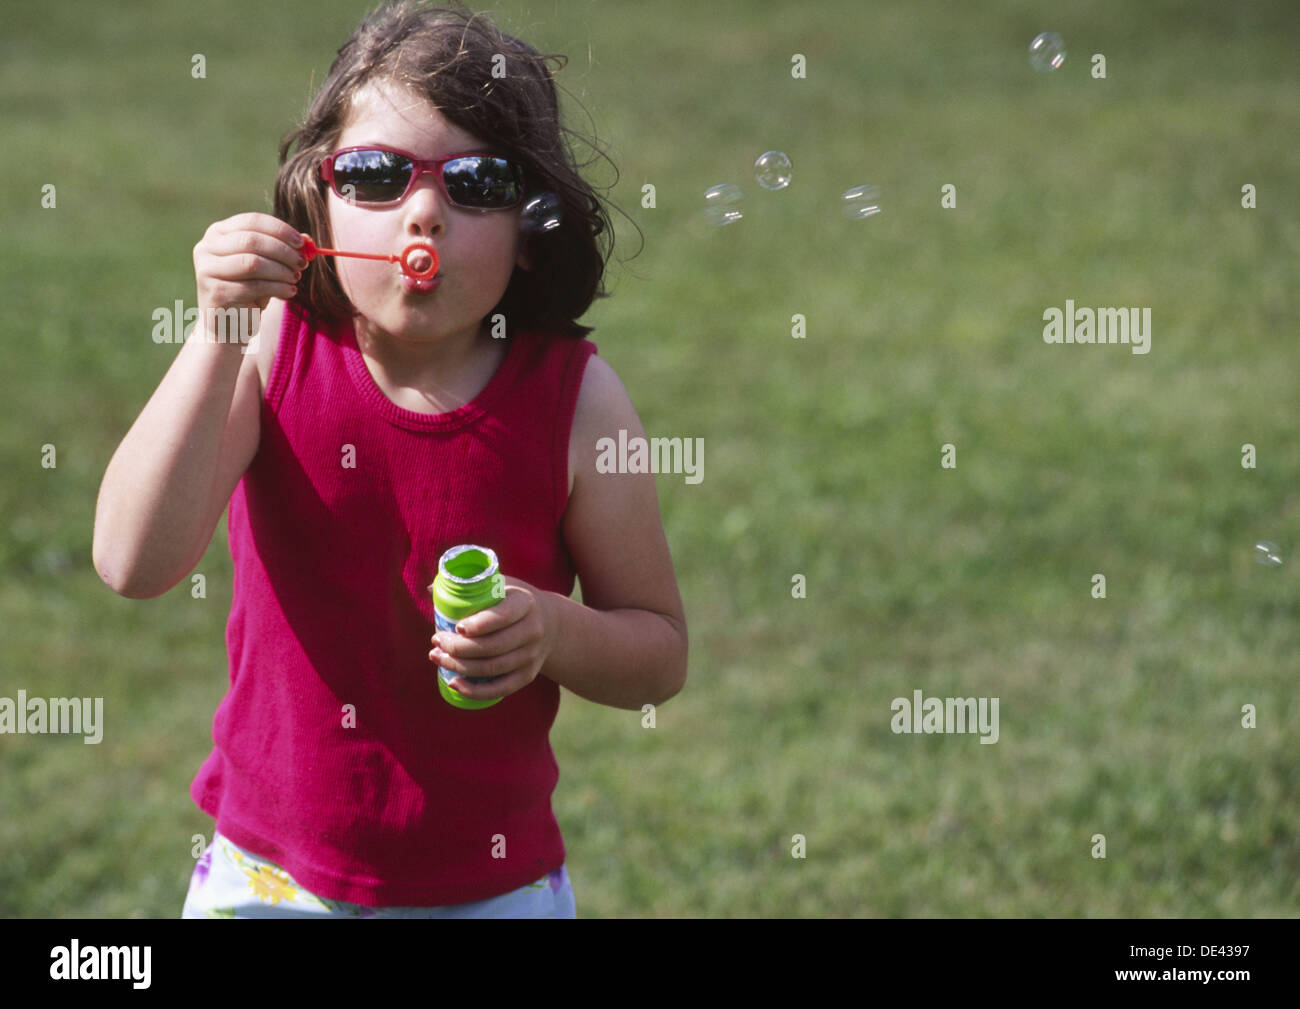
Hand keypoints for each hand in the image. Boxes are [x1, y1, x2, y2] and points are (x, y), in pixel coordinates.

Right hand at [192, 213, 304, 338]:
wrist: (228, 323)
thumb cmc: (249, 290)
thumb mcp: (266, 266)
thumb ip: (282, 250)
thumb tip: (306, 238)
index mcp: (218, 233)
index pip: (251, 221)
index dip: (279, 229)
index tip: (301, 242)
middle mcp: (207, 247)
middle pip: (252, 240)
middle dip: (283, 251)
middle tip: (302, 263)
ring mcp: (207, 269)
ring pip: (252, 262)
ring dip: (281, 271)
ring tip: (295, 279)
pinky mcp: (215, 292)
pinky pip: (253, 286)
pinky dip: (277, 288)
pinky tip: (289, 292)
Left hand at [428, 578, 555, 700]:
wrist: (550, 623)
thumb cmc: (512, 600)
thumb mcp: (500, 584)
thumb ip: (469, 586)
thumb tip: (430, 589)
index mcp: (526, 603)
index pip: (502, 616)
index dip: (478, 624)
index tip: (456, 626)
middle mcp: (533, 630)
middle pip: (493, 646)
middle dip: (458, 647)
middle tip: (437, 641)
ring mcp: (532, 655)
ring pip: (492, 668)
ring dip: (459, 666)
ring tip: (437, 656)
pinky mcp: (527, 675)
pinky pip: (500, 689)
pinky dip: (475, 691)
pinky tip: (454, 683)